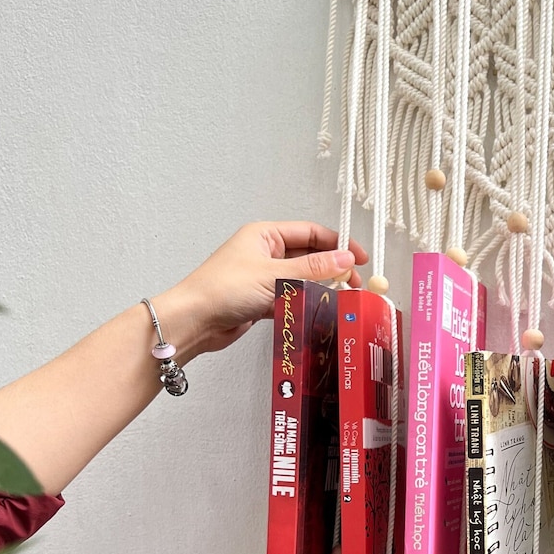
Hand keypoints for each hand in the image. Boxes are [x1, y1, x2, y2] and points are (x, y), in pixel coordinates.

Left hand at [156, 222, 368, 358]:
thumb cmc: (222, 289)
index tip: (359, 257)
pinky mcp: (262, 300)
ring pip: (302, 278)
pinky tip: (320, 309)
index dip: (338, 243)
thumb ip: (313, 269)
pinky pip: (292, 297)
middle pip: (309, 256)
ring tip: (343, 297)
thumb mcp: (274, 275)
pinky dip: (306, 302)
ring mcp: (264, 277)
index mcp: (265, 235)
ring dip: (321, 287)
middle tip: (355, 282)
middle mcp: (265, 252)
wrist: (193, 321)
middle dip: (333, 267)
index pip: (311, 233)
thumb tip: (345, 258)